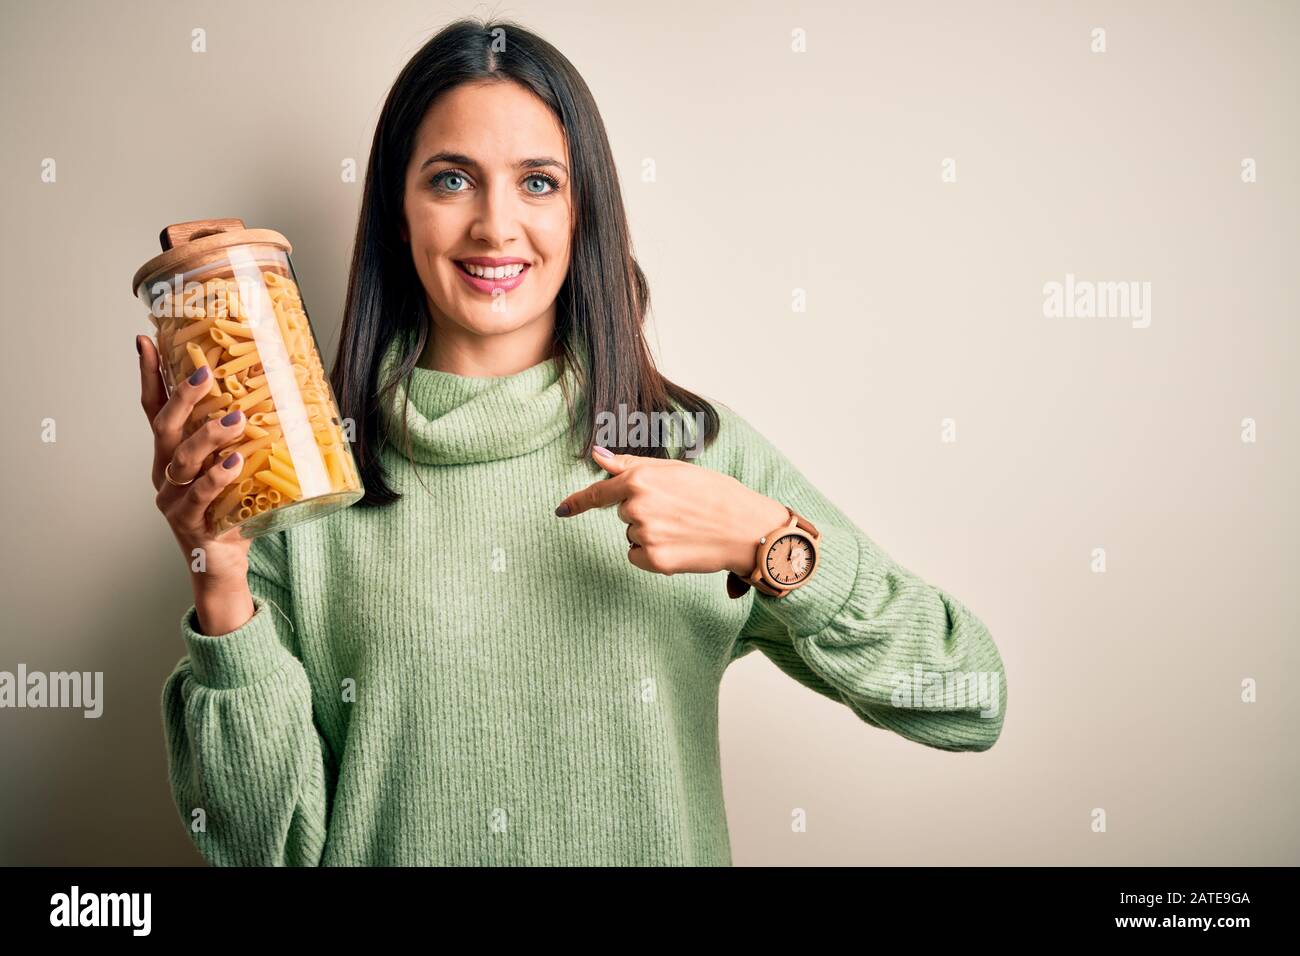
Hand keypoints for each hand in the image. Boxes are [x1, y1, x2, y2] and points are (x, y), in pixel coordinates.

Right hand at [137, 334, 253, 589]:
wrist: (223, 564)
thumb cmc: (233, 510)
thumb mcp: (237, 468)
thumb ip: (245, 439)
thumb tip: (283, 397)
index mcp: (171, 453)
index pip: (154, 408)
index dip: (149, 376)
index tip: (145, 341)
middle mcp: (164, 472)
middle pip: (164, 427)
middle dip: (182, 397)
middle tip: (204, 374)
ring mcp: (172, 498)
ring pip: (182, 461)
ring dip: (208, 437)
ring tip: (236, 420)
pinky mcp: (188, 522)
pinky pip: (199, 497)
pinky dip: (216, 479)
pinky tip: (234, 464)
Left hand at [554, 446, 789, 576]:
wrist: (746, 528)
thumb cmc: (715, 493)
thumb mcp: (674, 470)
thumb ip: (631, 466)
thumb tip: (597, 456)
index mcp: (640, 481)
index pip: (599, 493)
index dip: (578, 502)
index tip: (561, 510)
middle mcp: (637, 509)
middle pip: (622, 512)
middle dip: (643, 510)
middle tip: (678, 509)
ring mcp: (644, 536)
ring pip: (631, 535)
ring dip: (650, 532)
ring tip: (683, 526)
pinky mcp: (654, 561)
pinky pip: (637, 556)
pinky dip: (653, 554)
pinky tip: (679, 545)